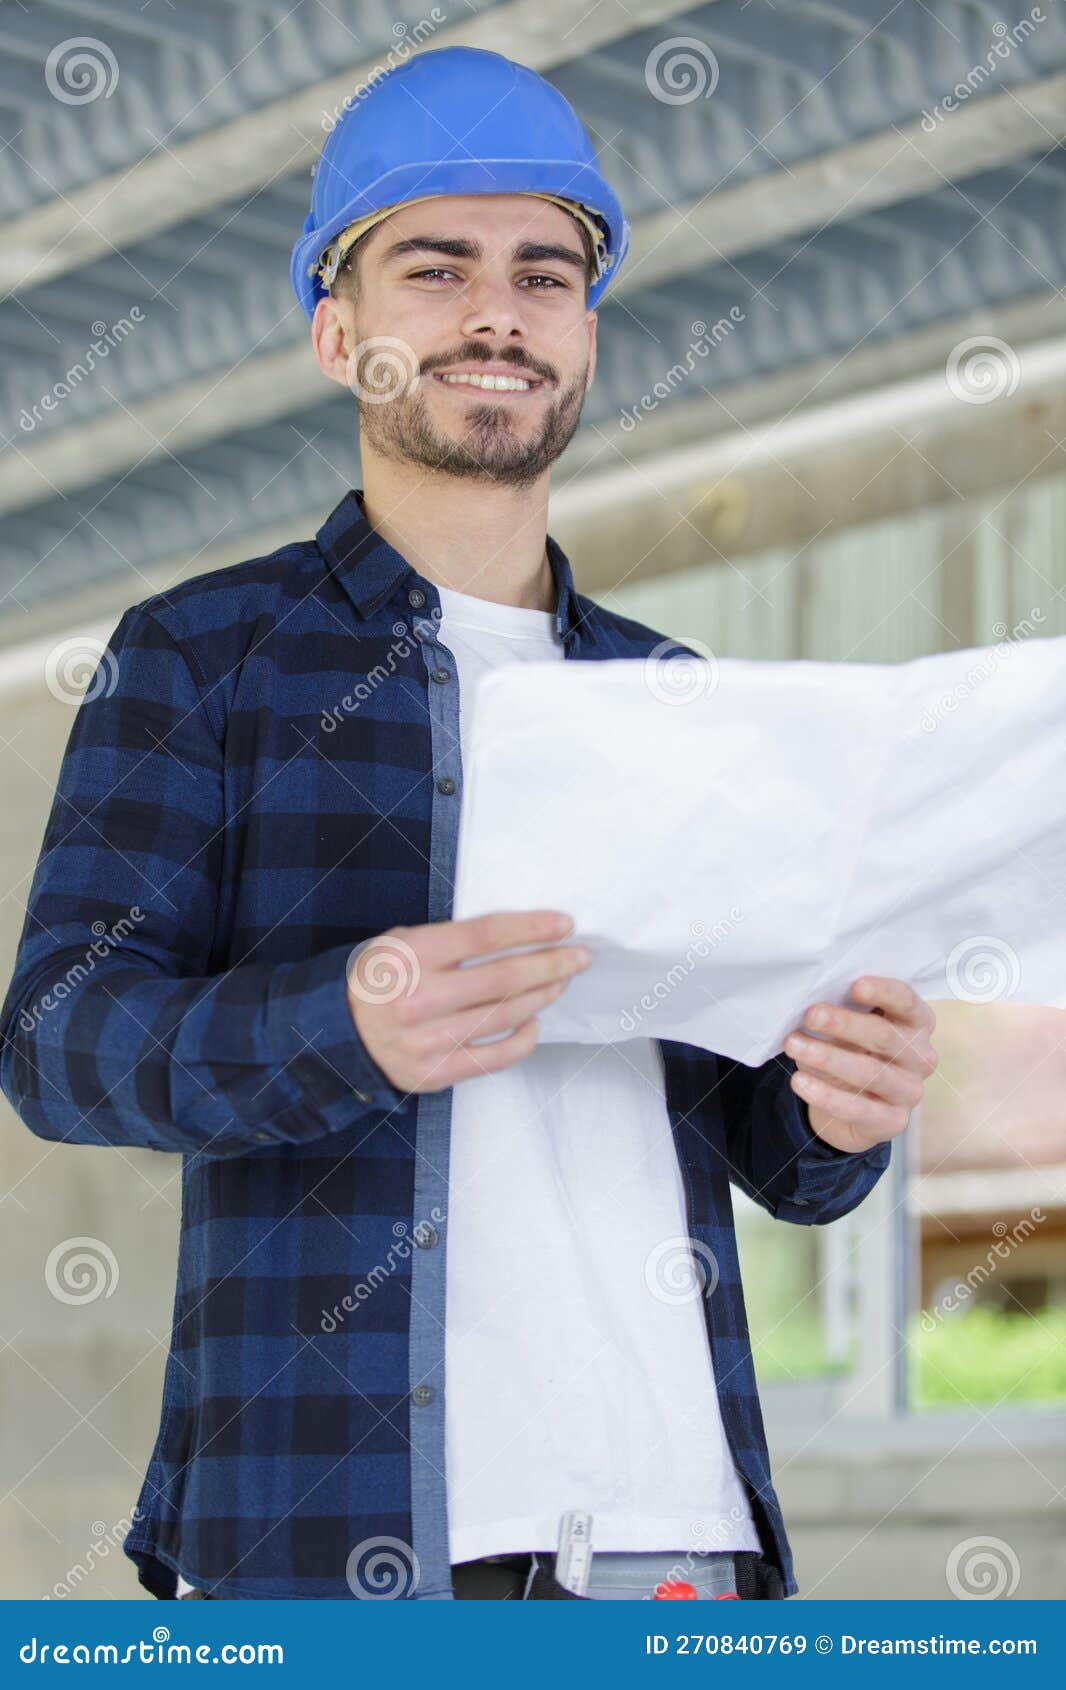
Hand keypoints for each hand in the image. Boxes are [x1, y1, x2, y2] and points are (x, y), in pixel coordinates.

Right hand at [345, 910, 589, 1094]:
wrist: (339, 1031)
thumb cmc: (381, 978)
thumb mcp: (402, 941)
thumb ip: (451, 938)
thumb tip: (519, 934)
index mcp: (412, 955)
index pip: (485, 935)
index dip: (531, 928)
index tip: (564, 925)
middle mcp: (420, 997)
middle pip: (503, 977)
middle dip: (551, 964)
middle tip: (579, 956)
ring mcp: (428, 1039)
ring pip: (504, 1016)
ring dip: (541, 996)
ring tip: (560, 982)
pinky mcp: (436, 1072)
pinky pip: (495, 1056)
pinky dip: (523, 1038)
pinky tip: (534, 1020)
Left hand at [783, 976, 937, 1153]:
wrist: (853, 1105)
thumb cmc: (852, 1050)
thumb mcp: (850, 1028)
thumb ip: (843, 1012)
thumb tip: (814, 1006)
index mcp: (917, 1023)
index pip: (907, 1002)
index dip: (883, 992)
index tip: (855, 986)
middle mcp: (921, 1057)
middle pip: (885, 1036)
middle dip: (845, 1023)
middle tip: (810, 1015)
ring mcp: (910, 1091)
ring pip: (870, 1073)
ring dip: (827, 1057)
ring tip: (793, 1045)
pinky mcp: (893, 1121)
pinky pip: (858, 1109)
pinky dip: (825, 1095)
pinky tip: (800, 1082)